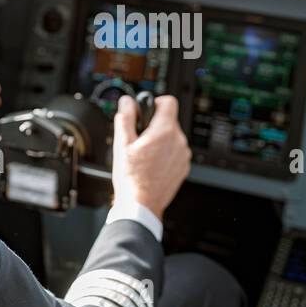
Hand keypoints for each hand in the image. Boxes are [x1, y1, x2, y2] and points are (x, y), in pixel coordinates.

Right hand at [112, 94, 189, 220]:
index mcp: (164, 132)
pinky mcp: (183, 167)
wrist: (141, 205)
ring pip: (172, 137)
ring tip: (145, 155)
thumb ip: (125, 117)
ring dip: (161, 140)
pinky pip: (176, 152)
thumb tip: (127, 102)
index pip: (168, 102)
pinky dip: (166, 154)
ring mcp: (183, 155)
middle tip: (139, 139)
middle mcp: (179, 141)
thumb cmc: (131, 178)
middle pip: (169, 121)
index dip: (155, 102)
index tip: (147, 111)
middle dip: (154, 126)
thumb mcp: (122, 143)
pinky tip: (152, 165)